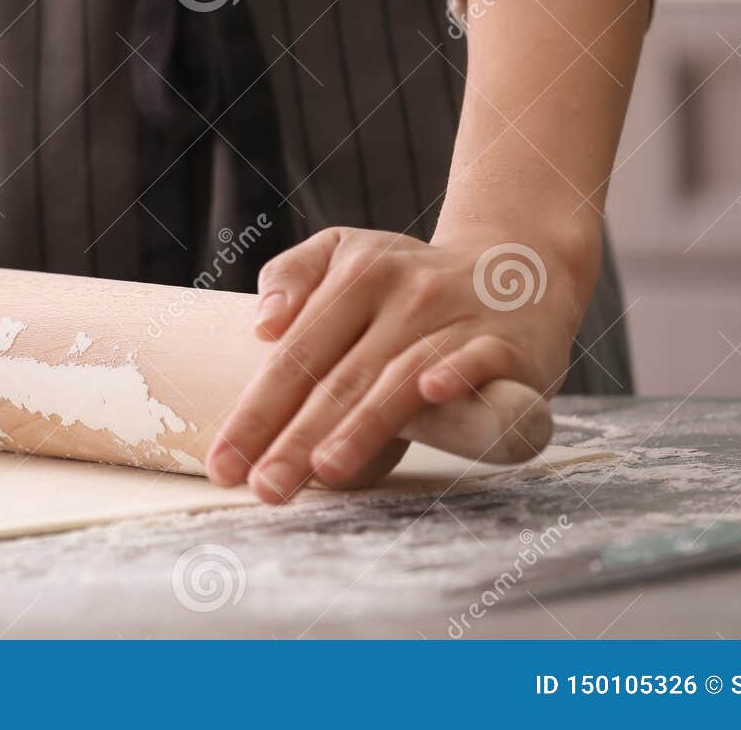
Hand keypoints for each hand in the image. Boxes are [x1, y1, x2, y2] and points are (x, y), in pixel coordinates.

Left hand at [204, 223, 595, 502]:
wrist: (517, 267)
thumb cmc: (409, 280)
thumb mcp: (346, 253)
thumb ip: (292, 275)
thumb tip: (263, 324)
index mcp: (356, 274)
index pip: (295, 353)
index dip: (257, 411)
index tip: (223, 464)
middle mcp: (403, 294)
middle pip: (339, 376)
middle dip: (296, 437)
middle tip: (263, 486)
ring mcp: (455, 317)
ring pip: (400, 377)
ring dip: (363, 424)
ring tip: (325, 468)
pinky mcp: (505, 343)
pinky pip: (477, 359)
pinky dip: (455, 373)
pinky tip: (430, 394)